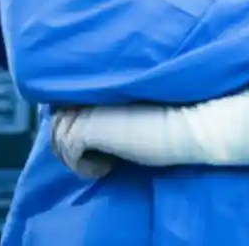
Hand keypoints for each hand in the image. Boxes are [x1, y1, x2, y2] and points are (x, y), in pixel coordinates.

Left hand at [51, 90, 248, 169]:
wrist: (191, 123)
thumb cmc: (173, 118)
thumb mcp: (135, 111)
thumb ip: (109, 111)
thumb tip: (86, 130)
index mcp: (101, 81)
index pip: (66, 104)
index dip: (76, 125)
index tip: (98, 144)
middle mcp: (88, 91)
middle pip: (57, 121)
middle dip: (74, 144)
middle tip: (104, 157)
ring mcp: (85, 109)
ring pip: (58, 138)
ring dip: (78, 157)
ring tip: (107, 161)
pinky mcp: (87, 128)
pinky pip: (68, 152)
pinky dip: (84, 166)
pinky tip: (109, 166)